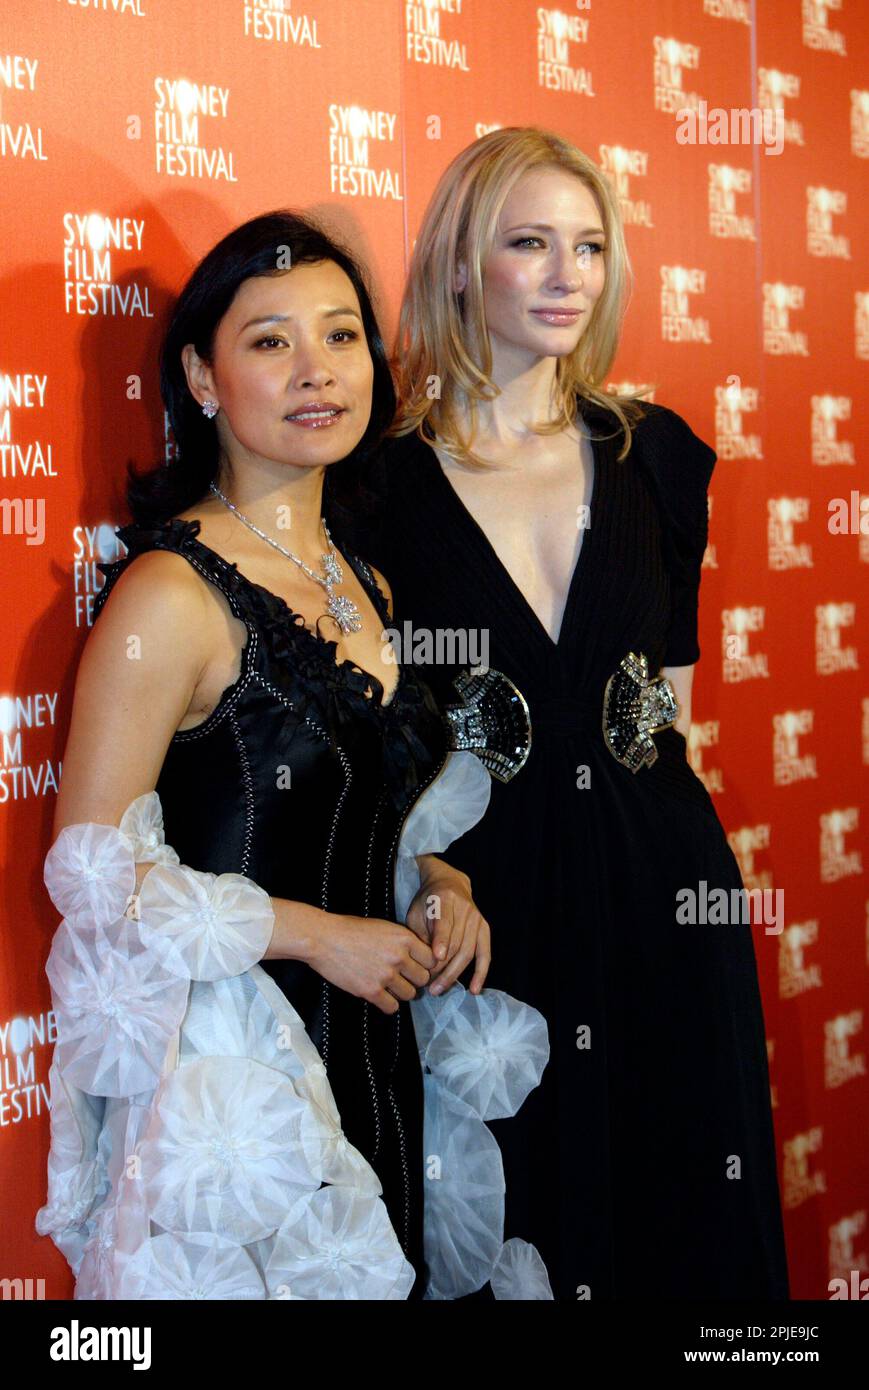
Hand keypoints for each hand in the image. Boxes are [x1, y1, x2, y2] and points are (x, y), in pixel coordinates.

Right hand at [306, 914, 434, 1015]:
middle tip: (401, 977)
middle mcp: (399, 957)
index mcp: (404, 938)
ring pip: (409, 994)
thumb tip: (417, 957)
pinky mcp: (371, 991)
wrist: (324, 938)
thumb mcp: (384, 927)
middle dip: (413, 979)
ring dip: (400, 992)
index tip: (415, 966)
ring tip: (388, 986)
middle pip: (423, 979)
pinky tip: (379, 996)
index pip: (431, 959)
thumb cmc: (350, 930)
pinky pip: (392, 1007)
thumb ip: (403, 942)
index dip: (424, 964)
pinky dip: (387, 1004)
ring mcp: (385, 975)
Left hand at [406, 856, 490, 996]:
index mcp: (444, 899)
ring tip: (439, 989)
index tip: (437, 956)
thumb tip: (423, 965)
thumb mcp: (417, 912)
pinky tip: (474, 989)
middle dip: (442, 967)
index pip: (444, 922)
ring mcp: (477, 918)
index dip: (441, 940)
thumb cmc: (427, 902)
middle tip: (428, 986)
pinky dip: (480, 973)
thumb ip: (420, 935)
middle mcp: (464, 908)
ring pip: (468, 952)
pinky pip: (485, 954)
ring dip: (453, 974)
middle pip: (456, 943)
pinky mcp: (484, 928)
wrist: (449, 883)